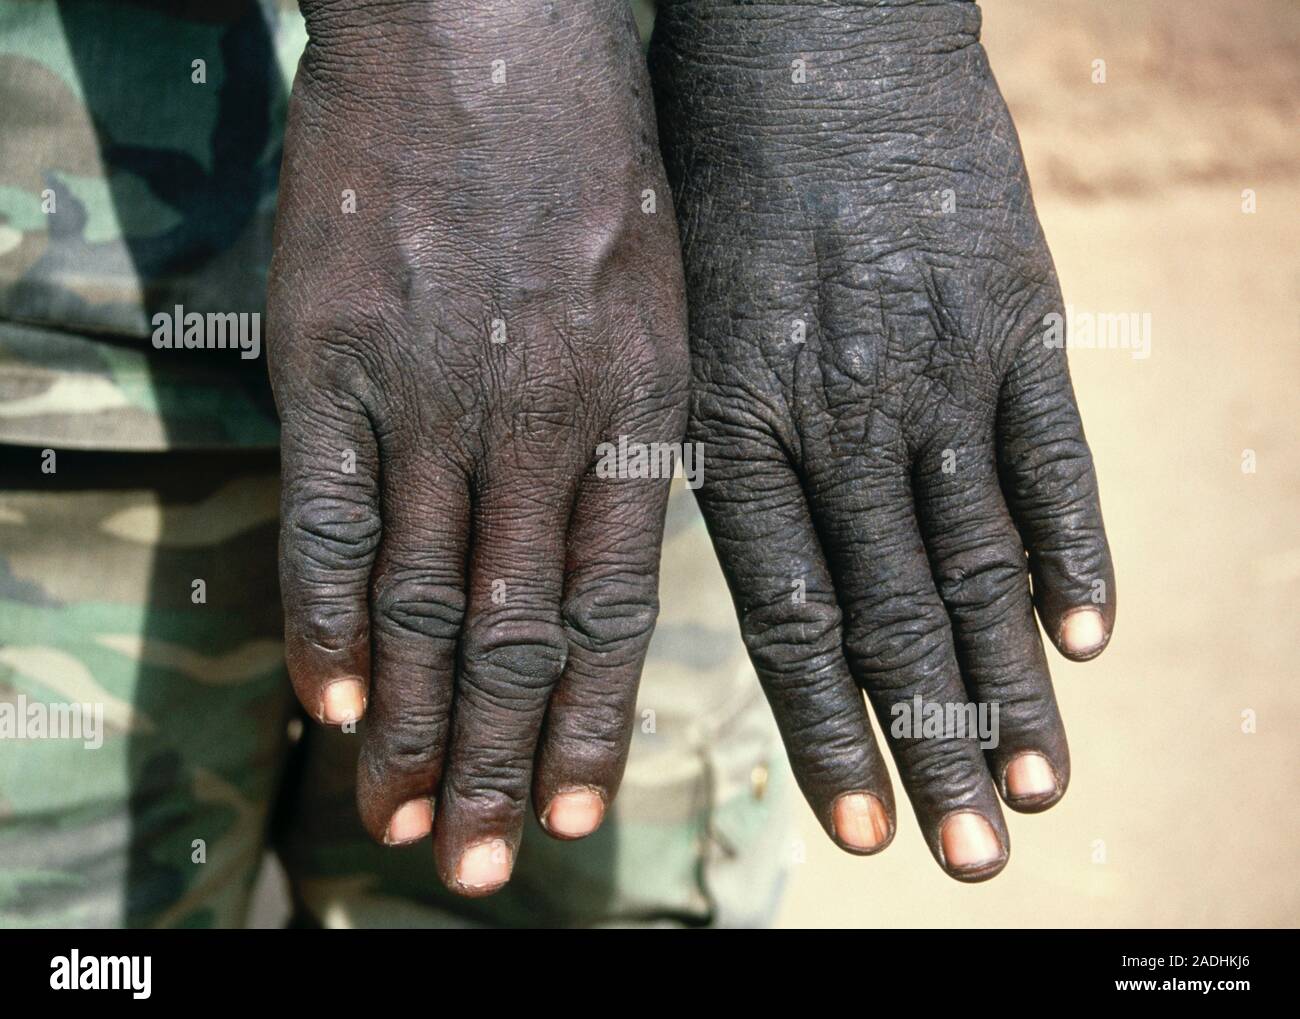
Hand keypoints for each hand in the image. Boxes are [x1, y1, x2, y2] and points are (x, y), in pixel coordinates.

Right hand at [268, 0, 686, 894]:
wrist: (491, 29)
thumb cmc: (593, 158)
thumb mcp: (664, 295)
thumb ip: (636, 426)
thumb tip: (601, 541)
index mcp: (635, 410)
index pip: (614, 608)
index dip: (592, 723)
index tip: (576, 813)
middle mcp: (535, 423)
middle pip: (519, 630)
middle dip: (505, 760)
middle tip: (488, 870)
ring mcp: (429, 395)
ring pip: (427, 598)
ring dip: (417, 722)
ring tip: (410, 821)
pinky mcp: (331, 358)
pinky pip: (329, 517)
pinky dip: (329, 620)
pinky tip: (331, 703)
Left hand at [651, 0, 1114, 879]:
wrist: (807, 38)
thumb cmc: (719, 185)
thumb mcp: (679, 326)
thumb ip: (719, 454)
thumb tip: (758, 575)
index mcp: (737, 429)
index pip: (792, 619)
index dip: (830, 733)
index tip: (863, 828)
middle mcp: (837, 418)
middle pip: (896, 615)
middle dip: (935, 746)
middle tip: (975, 858)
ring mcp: (933, 369)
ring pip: (980, 556)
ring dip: (1014, 680)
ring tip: (1041, 783)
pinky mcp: (1015, 315)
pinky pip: (1054, 454)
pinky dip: (1077, 546)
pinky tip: (1092, 635)